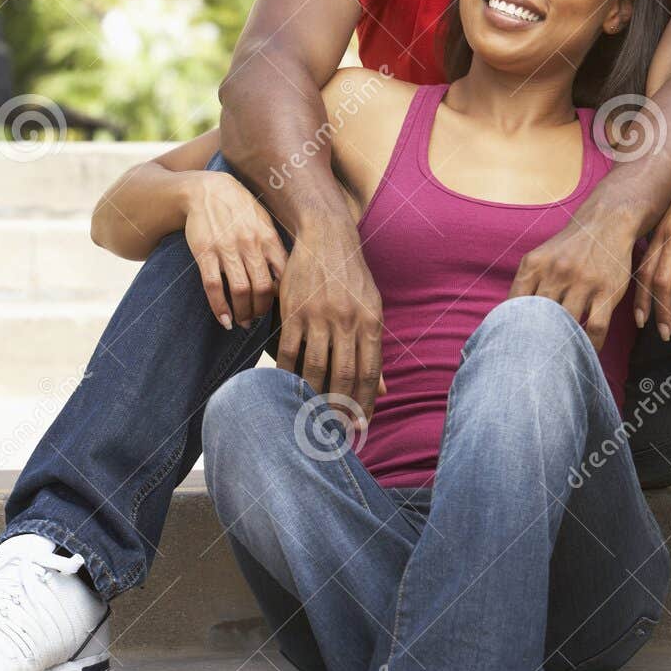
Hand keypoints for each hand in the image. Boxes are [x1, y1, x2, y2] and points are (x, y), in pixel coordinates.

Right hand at [184, 172, 286, 329]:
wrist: (206, 189)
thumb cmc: (239, 209)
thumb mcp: (264, 222)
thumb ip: (275, 248)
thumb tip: (288, 278)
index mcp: (268, 238)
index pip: (284, 275)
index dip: (283, 298)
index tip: (279, 308)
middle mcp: (250, 244)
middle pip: (263, 288)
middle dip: (261, 311)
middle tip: (257, 320)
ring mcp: (227, 249)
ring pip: (240, 290)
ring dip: (243, 313)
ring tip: (243, 323)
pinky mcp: (205, 252)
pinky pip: (213, 286)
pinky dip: (220, 308)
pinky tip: (224, 320)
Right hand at [274, 206, 383, 420]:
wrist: (327, 237)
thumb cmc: (352, 278)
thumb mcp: (372, 309)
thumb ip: (374, 350)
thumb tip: (383, 391)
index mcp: (371, 323)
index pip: (370, 373)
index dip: (364, 403)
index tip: (360, 427)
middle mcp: (347, 321)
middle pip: (344, 376)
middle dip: (340, 408)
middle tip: (334, 433)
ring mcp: (319, 316)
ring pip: (315, 367)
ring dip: (313, 397)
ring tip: (311, 418)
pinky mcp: (294, 311)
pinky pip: (289, 351)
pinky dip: (288, 375)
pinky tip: (287, 391)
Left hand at [510, 208, 635, 351]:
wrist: (605, 223)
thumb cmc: (568, 248)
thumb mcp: (540, 258)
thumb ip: (525, 285)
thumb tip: (507, 320)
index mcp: (534, 265)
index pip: (514, 306)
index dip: (510, 331)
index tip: (510, 350)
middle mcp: (556, 272)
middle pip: (539, 319)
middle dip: (535, 343)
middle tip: (532, 365)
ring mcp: (583, 281)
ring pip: (567, 325)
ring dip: (563, 346)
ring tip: (559, 362)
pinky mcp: (607, 290)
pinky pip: (596, 326)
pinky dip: (591, 344)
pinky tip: (587, 351)